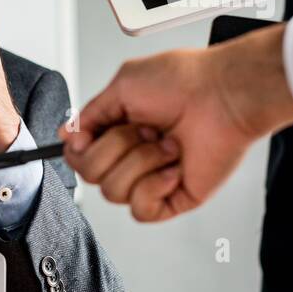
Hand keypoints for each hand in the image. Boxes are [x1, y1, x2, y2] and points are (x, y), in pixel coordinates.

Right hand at [61, 25, 292, 221]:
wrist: (224, 94)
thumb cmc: (184, 81)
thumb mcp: (122, 85)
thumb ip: (89, 115)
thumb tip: (68, 137)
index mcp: (117, 130)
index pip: (78, 156)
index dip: (78, 150)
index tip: (88, 136)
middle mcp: (131, 156)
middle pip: (90, 175)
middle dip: (114, 149)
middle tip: (144, 129)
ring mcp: (151, 178)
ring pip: (113, 192)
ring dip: (140, 163)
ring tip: (166, 145)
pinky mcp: (172, 197)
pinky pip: (141, 210)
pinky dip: (153, 187)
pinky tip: (172, 168)